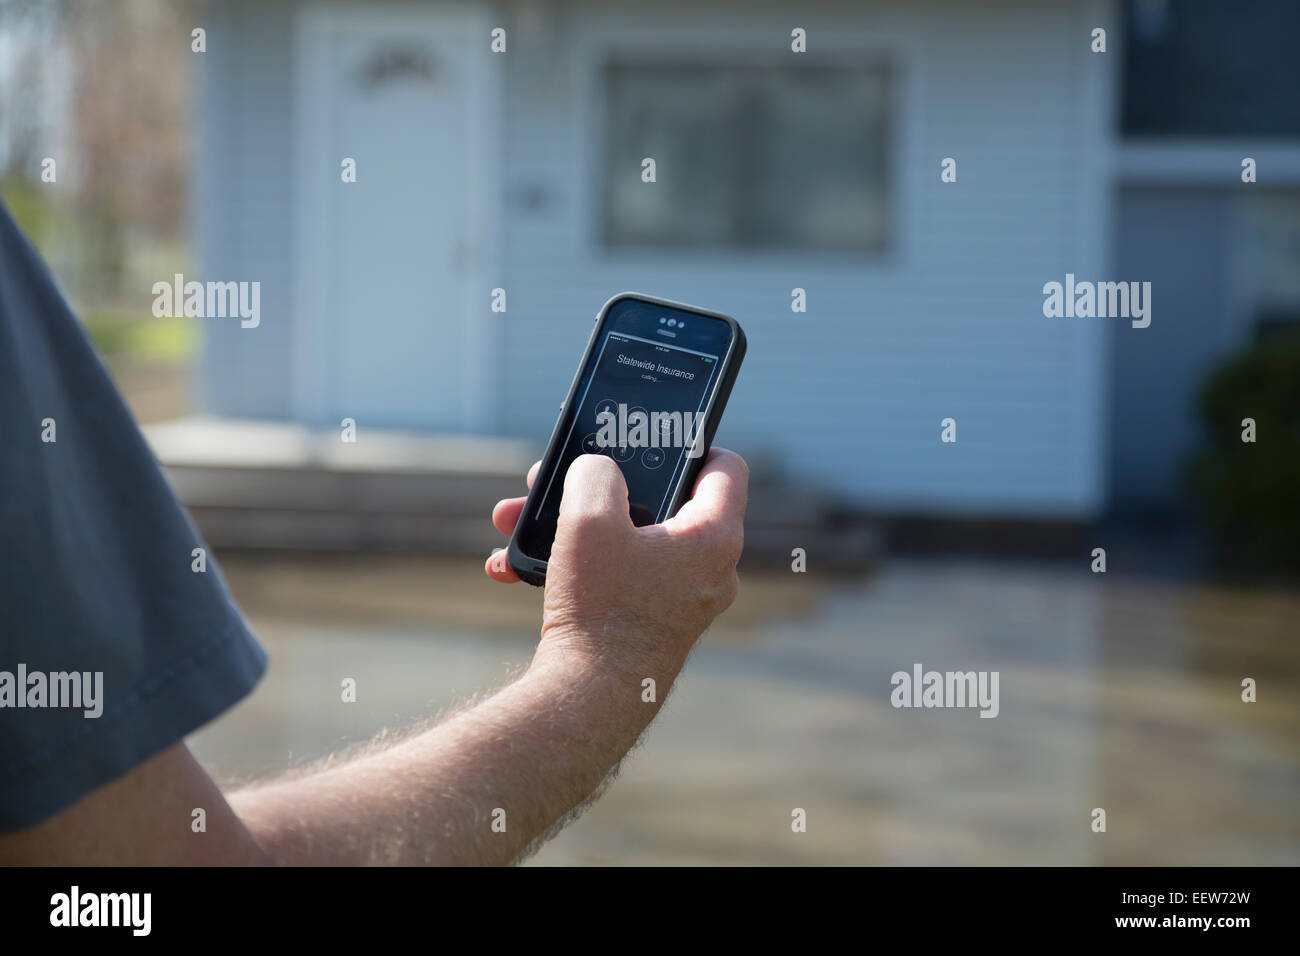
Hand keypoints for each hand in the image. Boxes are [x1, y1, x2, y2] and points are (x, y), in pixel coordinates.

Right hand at [486, 449, 747, 678]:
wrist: (586, 701)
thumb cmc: (600, 609)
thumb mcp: (588, 520)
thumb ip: (595, 473)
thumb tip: (598, 470)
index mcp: (714, 535)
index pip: (723, 465)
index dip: (687, 441)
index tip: (647, 437)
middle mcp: (709, 568)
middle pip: (656, 502)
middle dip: (593, 488)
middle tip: (551, 479)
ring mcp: (680, 599)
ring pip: (624, 540)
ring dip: (567, 527)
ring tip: (513, 524)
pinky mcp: (649, 623)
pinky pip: (613, 578)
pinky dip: (570, 567)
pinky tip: (514, 569)